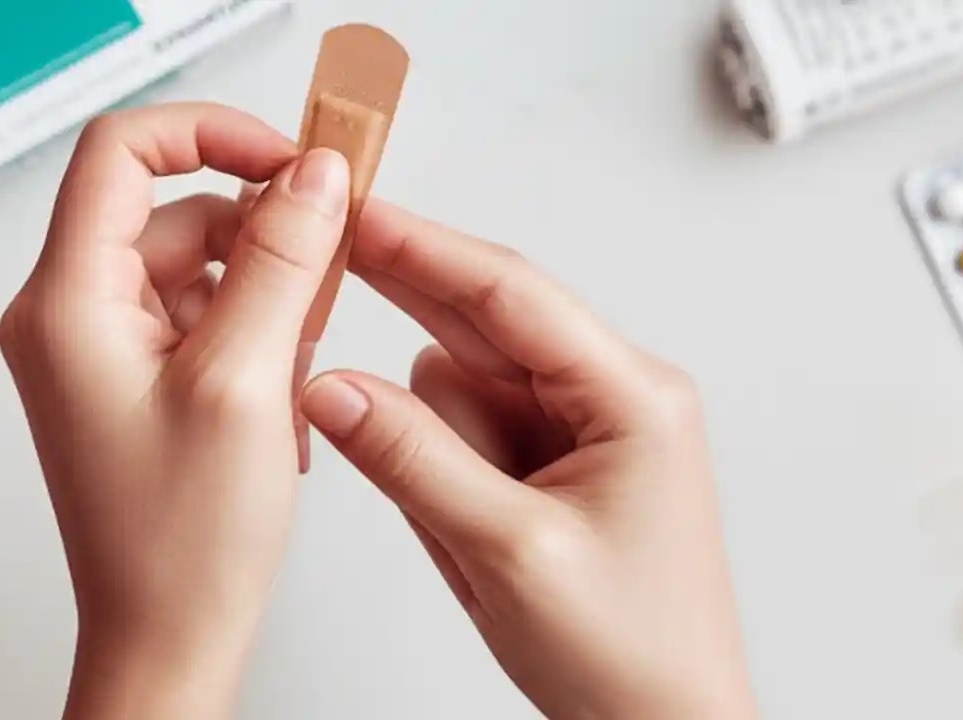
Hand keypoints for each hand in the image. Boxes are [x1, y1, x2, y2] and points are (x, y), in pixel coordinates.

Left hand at [0, 103, 348, 718]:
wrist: (168, 637)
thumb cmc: (183, 542)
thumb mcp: (245, 381)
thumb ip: (283, 262)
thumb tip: (314, 174)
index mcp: (70, 303)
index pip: (123, 153)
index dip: (211, 135)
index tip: (290, 159)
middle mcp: (75, 315)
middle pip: (178, 213)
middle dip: (264, 234)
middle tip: (331, 271)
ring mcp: (105, 349)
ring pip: (203, 266)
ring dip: (270, 294)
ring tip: (303, 364)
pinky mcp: (139, 378)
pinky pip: (207, 315)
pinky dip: (259, 334)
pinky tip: (286, 394)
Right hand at [300, 203, 757, 719]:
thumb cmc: (630, 652)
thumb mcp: (509, 552)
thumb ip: (413, 460)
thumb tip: (334, 387)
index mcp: (632, 398)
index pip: (511, 296)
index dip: (427, 249)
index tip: (358, 214)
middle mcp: (613, 399)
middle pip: (484, 331)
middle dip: (413, 330)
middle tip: (331, 279)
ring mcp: (581, 434)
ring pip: (466, 389)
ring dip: (436, 441)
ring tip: (463, 530)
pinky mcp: (552, 467)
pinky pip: (470, 436)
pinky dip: (445, 470)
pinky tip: (465, 531)